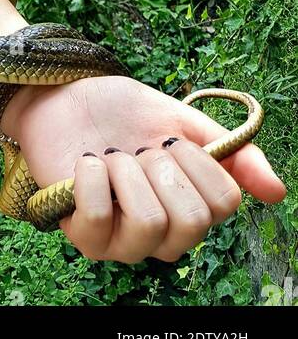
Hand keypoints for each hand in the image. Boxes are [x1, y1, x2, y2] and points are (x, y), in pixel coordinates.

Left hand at [3, 74, 286, 262]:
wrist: (61, 96)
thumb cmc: (120, 112)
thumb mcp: (180, 120)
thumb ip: (230, 153)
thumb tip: (276, 192)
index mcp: (190, 206)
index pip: (223, 204)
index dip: (198, 162)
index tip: (170, 140)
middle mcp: (161, 234)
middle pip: (191, 222)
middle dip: (163, 168)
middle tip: (139, 150)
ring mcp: (121, 241)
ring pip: (149, 225)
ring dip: (127, 172)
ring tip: (111, 156)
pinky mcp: (82, 236)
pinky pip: (96, 217)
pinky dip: (91, 177)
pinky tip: (86, 162)